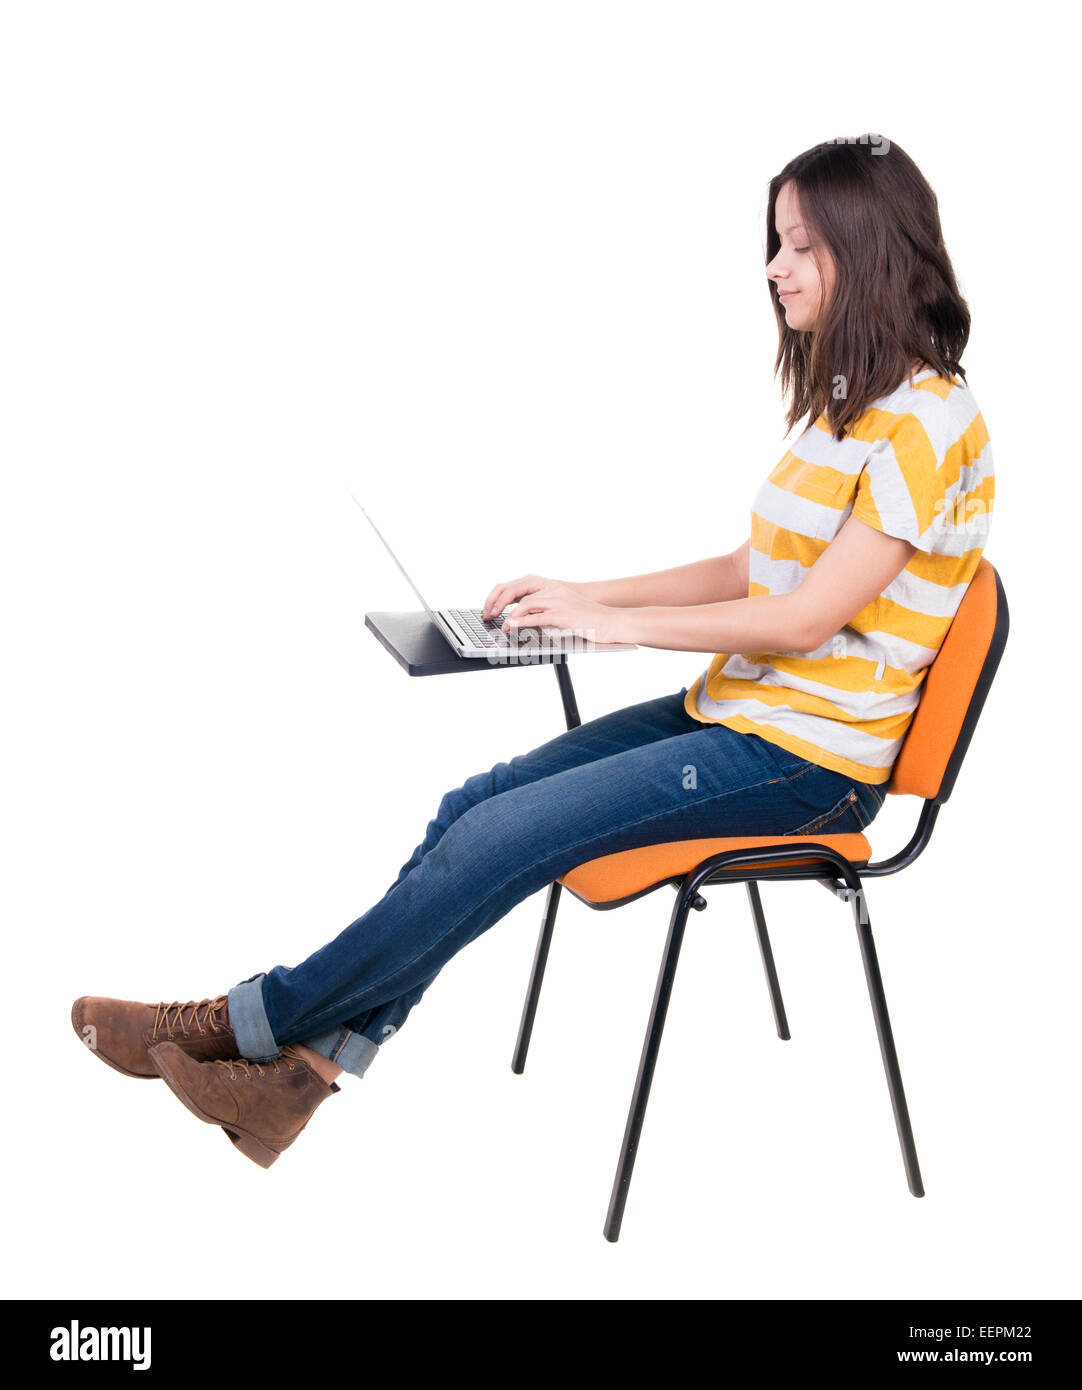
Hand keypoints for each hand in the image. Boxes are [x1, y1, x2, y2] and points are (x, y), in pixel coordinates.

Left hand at [497, 583, 632, 645]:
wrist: (611, 621)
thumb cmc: (589, 619)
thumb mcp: (564, 609)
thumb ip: (544, 610)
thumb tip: (522, 618)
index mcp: (551, 587)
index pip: (518, 586)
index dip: (500, 596)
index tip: (489, 607)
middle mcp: (553, 590)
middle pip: (517, 592)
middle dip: (498, 604)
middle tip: (488, 616)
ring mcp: (558, 601)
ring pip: (525, 604)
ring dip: (509, 616)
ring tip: (502, 626)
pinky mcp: (563, 615)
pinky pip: (537, 617)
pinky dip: (522, 622)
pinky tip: (513, 627)